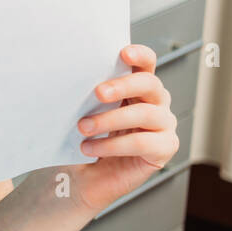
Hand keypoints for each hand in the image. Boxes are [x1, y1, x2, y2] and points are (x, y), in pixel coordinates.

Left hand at [62, 44, 179, 212]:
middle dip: (122, 86)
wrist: (81, 177)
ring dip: (110, 119)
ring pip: (145, 114)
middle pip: (149, 84)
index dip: (140, 55)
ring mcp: (163, 125)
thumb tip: (67, 77)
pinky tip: (90, 149)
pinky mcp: (164, 149)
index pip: (146, 64)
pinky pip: (142, 142)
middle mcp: (155, 103)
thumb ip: (86, 96)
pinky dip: (113, 145)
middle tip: (98, 93)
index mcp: (136, 88)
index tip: (123, 53)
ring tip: (83, 128)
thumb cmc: (83, 140)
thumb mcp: (82, 113)